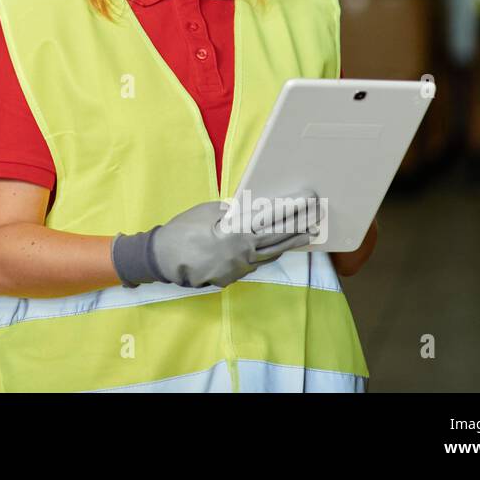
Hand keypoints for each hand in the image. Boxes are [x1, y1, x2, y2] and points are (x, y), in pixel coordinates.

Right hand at [112, 195, 319, 289]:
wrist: (162, 259)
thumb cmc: (182, 229)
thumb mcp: (207, 211)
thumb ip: (231, 213)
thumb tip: (248, 212)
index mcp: (237, 233)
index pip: (271, 219)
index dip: (291, 210)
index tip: (307, 201)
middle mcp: (243, 253)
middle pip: (277, 240)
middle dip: (298, 226)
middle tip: (317, 216)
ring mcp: (239, 268)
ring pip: (270, 255)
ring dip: (289, 243)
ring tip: (307, 233)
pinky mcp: (232, 278)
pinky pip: (254, 264)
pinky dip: (267, 254)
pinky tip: (277, 248)